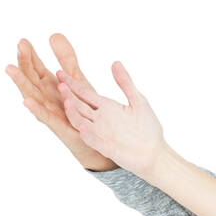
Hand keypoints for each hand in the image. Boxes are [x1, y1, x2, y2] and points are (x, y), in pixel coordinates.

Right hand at [5, 34, 116, 170]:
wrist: (99, 143)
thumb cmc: (86, 113)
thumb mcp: (77, 83)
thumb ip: (67, 61)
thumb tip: (54, 34)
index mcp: (52, 88)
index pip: (38, 69)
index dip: (31, 56)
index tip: (23, 41)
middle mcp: (49, 100)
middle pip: (33, 79)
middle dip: (25, 63)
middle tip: (19, 47)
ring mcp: (53, 114)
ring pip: (34, 97)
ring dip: (22, 83)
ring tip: (10, 69)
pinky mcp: (62, 130)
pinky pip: (47, 119)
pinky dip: (37, 110)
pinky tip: (26, 101)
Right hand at [56, 60, 165, 180]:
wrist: (155, 153)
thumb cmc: (148, 129)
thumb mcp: (138, 101)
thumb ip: (126, 83)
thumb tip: (115, 62)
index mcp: (106, 106)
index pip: (84, 92)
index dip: (72, 83)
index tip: (59, 71)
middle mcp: (99, 119)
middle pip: (78, 104)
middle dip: (68, 94)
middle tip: (60, 84)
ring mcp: (99, 133)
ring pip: (79, 120)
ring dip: (72, 111)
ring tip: (67, 101)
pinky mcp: (104, 146)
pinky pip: (91, 139)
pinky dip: (86, 132)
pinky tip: (82, 125)